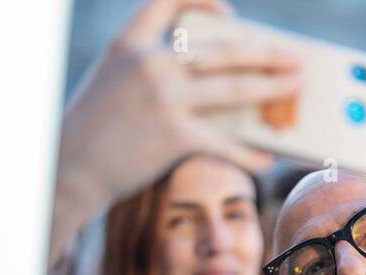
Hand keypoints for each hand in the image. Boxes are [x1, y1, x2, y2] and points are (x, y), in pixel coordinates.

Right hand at [51, 0, 301, 260]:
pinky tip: (265, 159)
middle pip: (223, 49)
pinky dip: (248, 153)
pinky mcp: (174, 134)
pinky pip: (224, 141)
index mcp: (131, 42)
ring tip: (295, 90)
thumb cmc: (92, 129)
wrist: (69, 167)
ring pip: (233, 88)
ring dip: (271, 88)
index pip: (170, 0)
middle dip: (266, 53)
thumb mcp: (112, 80)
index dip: (205, 1)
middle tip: (295, 58)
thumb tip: (205, 79)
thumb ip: (149, 68)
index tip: (231, 16)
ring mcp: (164, 97)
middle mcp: (150, 62)